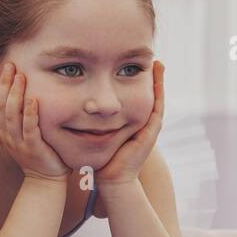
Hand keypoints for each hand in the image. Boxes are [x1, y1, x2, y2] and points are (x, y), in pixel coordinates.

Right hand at [0, 61, 69, 181]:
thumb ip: (11, 112)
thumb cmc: (32, 150)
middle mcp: (5, 135)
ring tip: (20, 76)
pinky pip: (29, 128)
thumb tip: (6, 91)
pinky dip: (30, 113)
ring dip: (15, 94)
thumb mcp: (16, 131)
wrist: (44, 179)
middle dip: (3, 84)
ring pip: (11, 115)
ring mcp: (18, 142)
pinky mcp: (33, 148)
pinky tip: (34, 100)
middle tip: (10, 65)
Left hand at [95, 60, 164, 186]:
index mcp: (130, 122)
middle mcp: (141, 122)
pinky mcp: (150, 131)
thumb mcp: (95, 133)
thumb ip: (90, 121)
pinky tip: (157, 76)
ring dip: (157, 81)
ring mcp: (148, 127)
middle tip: (150, 57)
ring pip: (156, 98)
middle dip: (150, 77)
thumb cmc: (100, 158)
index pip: (135, 97)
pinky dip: (158, 91)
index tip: (132, 62)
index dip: (133, 80)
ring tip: (157, 62)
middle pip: (148, 95)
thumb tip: (77, 107)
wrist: (111, 178)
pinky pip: (156, 107)